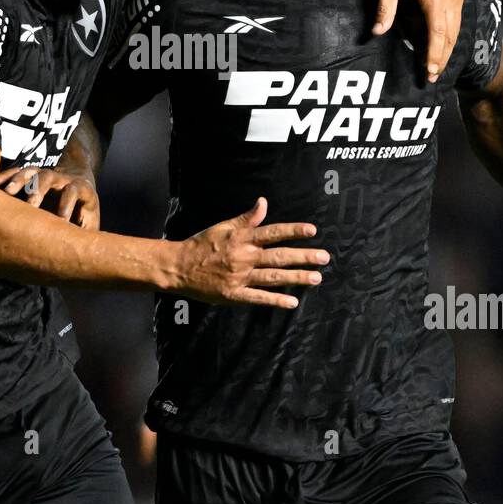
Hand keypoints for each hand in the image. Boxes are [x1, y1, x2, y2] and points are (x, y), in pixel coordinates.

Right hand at [0, 166, 99, 229]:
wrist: (79, 188)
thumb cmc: (83, 216)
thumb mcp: (89, 225)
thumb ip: (86, 238)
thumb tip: (83, 256)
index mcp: (80, 189)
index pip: (74, 190)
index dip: (68, 202)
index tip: (61, 219)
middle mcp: (61, 179)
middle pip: (49, 177)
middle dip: (39, 189)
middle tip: (31, 205)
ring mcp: (44, 175)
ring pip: (32, 172)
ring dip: (20, 181)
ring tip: (7, 193)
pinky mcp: (30, 175)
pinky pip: (16, 172)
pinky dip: (6, 177)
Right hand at [168, 197, 327, 308]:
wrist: (178, 267)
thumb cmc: (201, 244)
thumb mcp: (223, 226)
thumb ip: (246, 218)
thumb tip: (263, 202)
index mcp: (241, 238)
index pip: (272, 233)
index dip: (293, 231)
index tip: (312, 231)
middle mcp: (244, 257)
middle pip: (279, 256)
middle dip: (304, 256)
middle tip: (324, 257)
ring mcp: (239, 277)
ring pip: (273, 277)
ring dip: (296, 277)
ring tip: (316, 278)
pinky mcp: (233, 295)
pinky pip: (258, 298)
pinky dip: (276, 300)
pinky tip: (292, 301)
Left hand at [377, 0, 464, 82]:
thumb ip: (384, 10)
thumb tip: (377, 33)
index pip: (437, 33)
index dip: (435, 54)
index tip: (430, 71)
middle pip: (450, 35)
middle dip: (442, 57)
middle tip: (432, 76)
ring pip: (457, 28)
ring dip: (448, 48)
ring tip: (437, 65)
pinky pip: (458, 18)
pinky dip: (451, 34)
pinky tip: (443, 45)